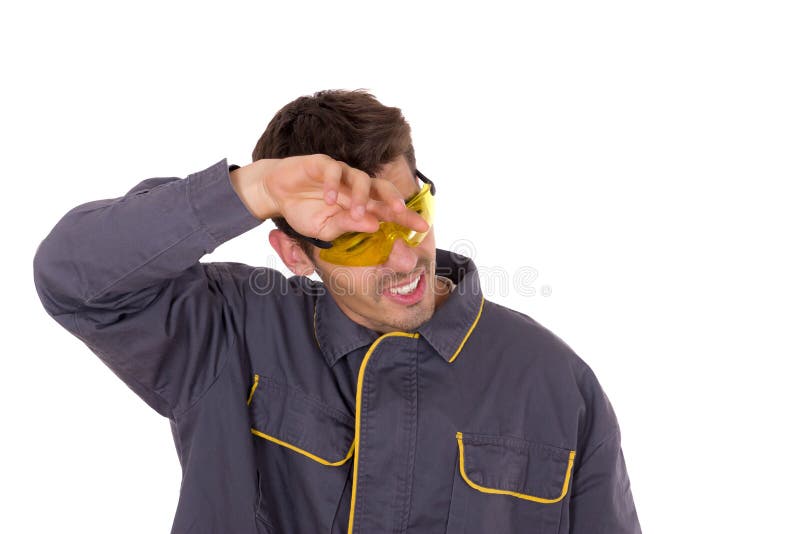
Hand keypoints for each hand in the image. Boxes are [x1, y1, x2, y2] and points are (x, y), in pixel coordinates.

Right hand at [233, 154, 429, 241]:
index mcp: (360, 205)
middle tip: (399, 211)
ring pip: (360, 178)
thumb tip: (374, 226)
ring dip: (360, 197)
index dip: (406, 217)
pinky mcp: (323, 164)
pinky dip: (333, 184)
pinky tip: (329, 198)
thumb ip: (348, 226)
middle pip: (382, 188)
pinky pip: (333, 170)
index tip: (423, 228)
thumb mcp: (325, 228)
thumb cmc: (304, 212)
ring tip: (355, 213)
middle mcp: (355, 187)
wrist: (276, 194)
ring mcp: (341, 174)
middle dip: (393, 199)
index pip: (387, 210)